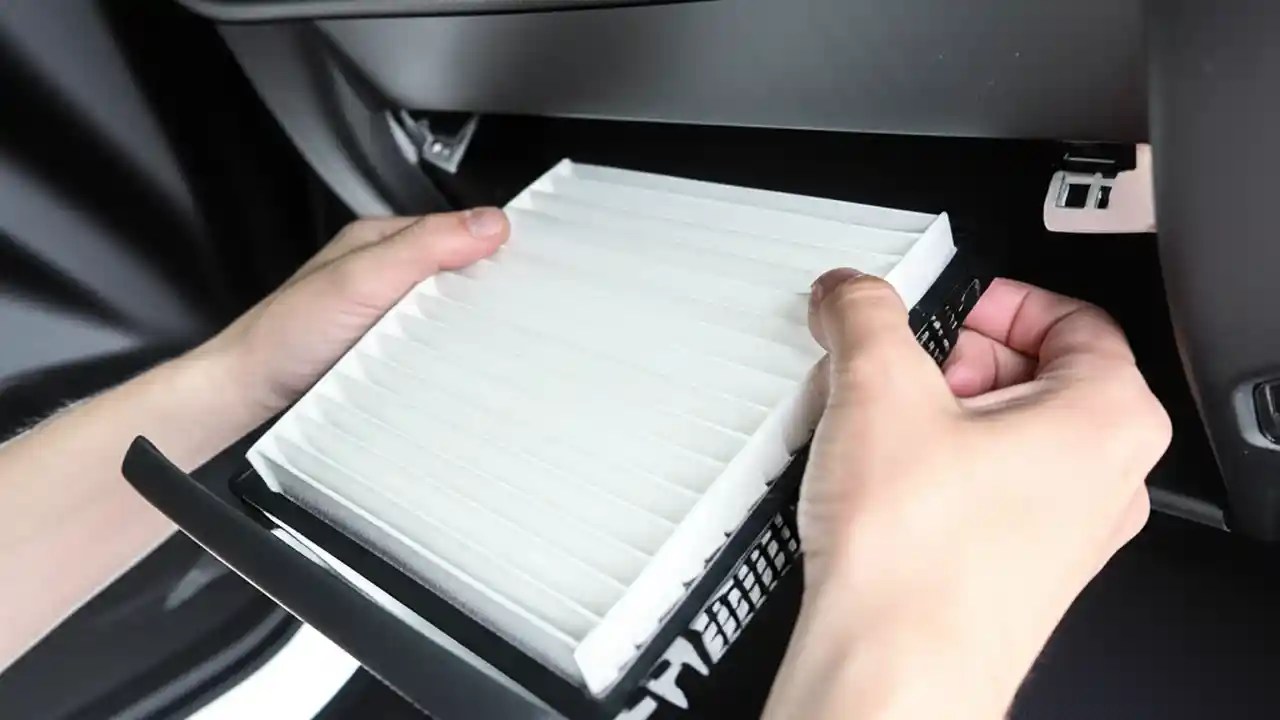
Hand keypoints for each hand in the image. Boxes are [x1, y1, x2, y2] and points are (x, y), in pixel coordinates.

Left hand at [197, 208, 508, 416]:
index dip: (496, 248)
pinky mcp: (384, 351)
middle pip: (457, 274)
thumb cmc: (286, 335)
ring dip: (470, 329)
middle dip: (490, 292)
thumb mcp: (359, 280)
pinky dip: (450, 355)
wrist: (245, 393)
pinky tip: (464, 368)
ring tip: (505, 344)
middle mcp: (386, 274)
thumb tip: (490, 222)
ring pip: (447, 313)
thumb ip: (422, 249)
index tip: (536, 270)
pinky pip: (432, 346)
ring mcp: (385, 314)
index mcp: (381, 242)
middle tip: (529, 316)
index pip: (457, 232)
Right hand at [765, 272, 1170, 719]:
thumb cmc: (919, 562)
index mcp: (1110, 418)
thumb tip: (851, 292)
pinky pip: (984, 490)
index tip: (938, 306)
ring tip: (876, 427)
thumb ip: (864, 313)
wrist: (891, 671)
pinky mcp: (1016, 569)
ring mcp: (1064, 532)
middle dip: (954, 359)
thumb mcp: (877, 388)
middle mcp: (1105, 479)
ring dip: (936, 415)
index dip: (991, 300)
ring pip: (1004, 435)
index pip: (1070, 316)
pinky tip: (878, 482)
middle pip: (1034, 374)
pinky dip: (934, 470)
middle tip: (897, 367)